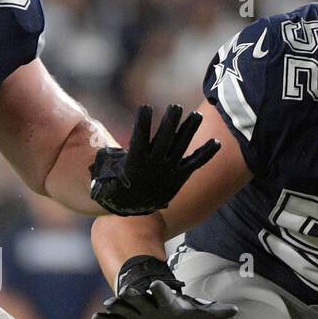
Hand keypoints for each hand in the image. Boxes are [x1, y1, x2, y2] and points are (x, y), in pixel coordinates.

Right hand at [89, 104, 219, 215]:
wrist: (131, 212)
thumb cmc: (116, 186)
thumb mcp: (107, 170)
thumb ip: (108, 156)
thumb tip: (100, 145)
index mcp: (135, 162)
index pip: (140, 137)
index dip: (142, 122)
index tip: (145, 107)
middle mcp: (154, 165)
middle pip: (165, 139)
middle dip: (170, 122)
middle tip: (175, 106)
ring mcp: (169, 171)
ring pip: (181, 147)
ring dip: (189, 130)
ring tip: (196, 116)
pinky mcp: (179, 178)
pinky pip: (195, 163)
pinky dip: (206, 153)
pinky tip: (216, 142)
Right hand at [93, 279, 236, 318]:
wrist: (154, 307)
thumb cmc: (177, 310)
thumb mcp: (196, 311)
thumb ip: (214, 311)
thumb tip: (237, 311)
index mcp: (165, 301)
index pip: (164, 294)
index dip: (162, 289)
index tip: (158, 283)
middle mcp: (147, 304)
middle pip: (140, 300)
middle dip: (135, 297)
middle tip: (130, 293)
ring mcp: (133, 311)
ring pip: (123, 308)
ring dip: (116, 307)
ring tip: (107, 307)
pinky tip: (96, 318)